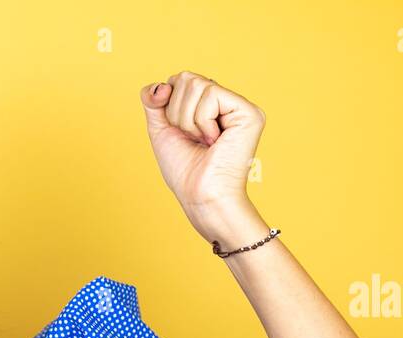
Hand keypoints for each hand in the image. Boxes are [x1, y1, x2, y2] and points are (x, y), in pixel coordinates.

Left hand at [139, 71, 264, 240]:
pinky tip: (215, 140)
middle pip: (186, 78)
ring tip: (203, 142)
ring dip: (188, 120)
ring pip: (196, 84)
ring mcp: (239, 106)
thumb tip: (163, 84)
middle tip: (193, 139)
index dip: (167, 105)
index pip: (179, 80)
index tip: (178, 133)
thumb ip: (153, 100)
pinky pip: (211, 93)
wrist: (199, 195)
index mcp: (208, 105)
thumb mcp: (160, 129)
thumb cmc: (183, 170)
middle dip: (177, 113)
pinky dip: (202, 121)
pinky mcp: (249, 112)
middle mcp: (225, 102)